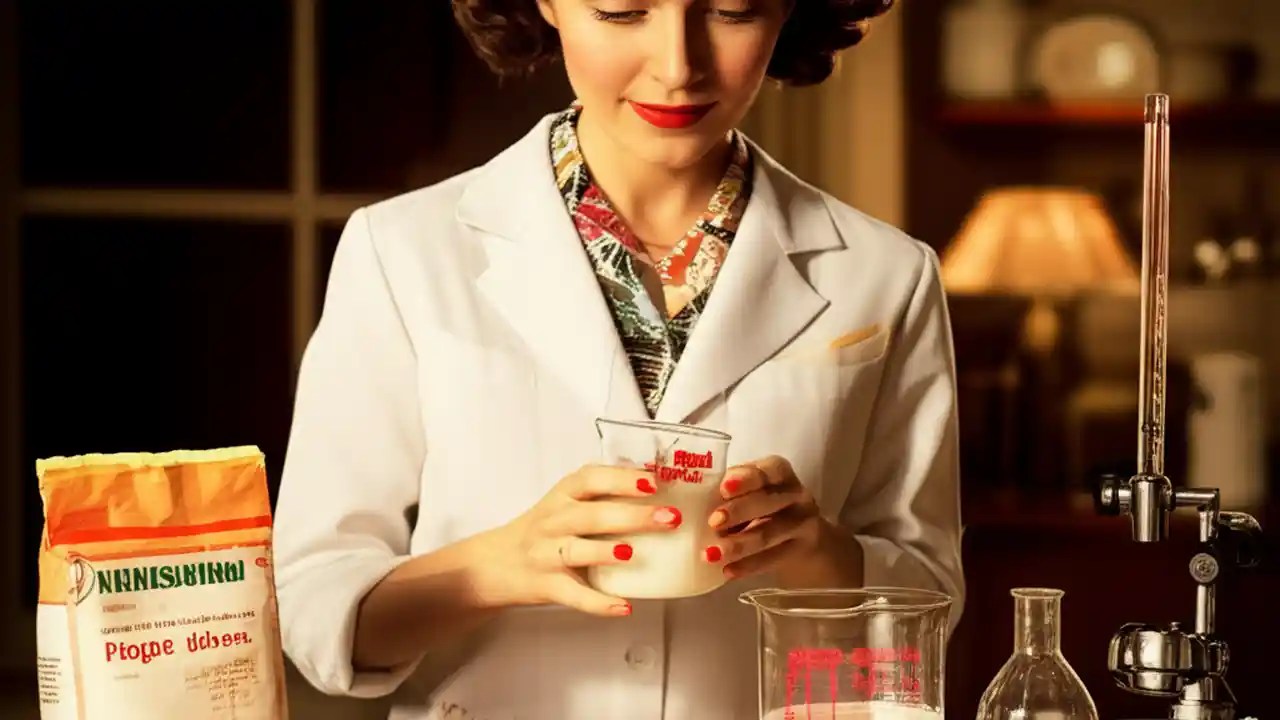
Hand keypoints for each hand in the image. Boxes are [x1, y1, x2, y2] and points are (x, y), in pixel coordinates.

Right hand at [470, 465, 681, 616]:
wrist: (495, 564)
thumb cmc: (542, 531)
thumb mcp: (564, 503)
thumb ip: (600, 496)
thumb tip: (658, 488)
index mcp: (562, 496)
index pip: (590, 479)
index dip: (621, 479)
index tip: (653, 482)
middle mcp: (552, 522)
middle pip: (591, 515)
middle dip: (631, 515)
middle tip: (669, 518)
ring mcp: (547, 554)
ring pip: (577, 551)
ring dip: (606, 552)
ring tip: (633, 553)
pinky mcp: (546, 585)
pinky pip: (573, 595)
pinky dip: (599, 603)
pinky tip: (623, 606)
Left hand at [702, 456, 824, 578]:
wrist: (804, 542)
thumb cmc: (765, 510)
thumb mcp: (752, 494)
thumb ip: (729, 495)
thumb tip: (686, 508)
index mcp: (780, 473)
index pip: (770, 469)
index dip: (747, 478)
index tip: (724, 488)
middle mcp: (797, 495)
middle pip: (769, 501)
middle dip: (739, 511)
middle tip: (712, 522)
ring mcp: (804, 523)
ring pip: (770, 533)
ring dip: (739, 544)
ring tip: (711, 554)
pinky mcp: (803, 551)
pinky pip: (774, 558)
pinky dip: (749, 566)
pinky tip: (727, 571)